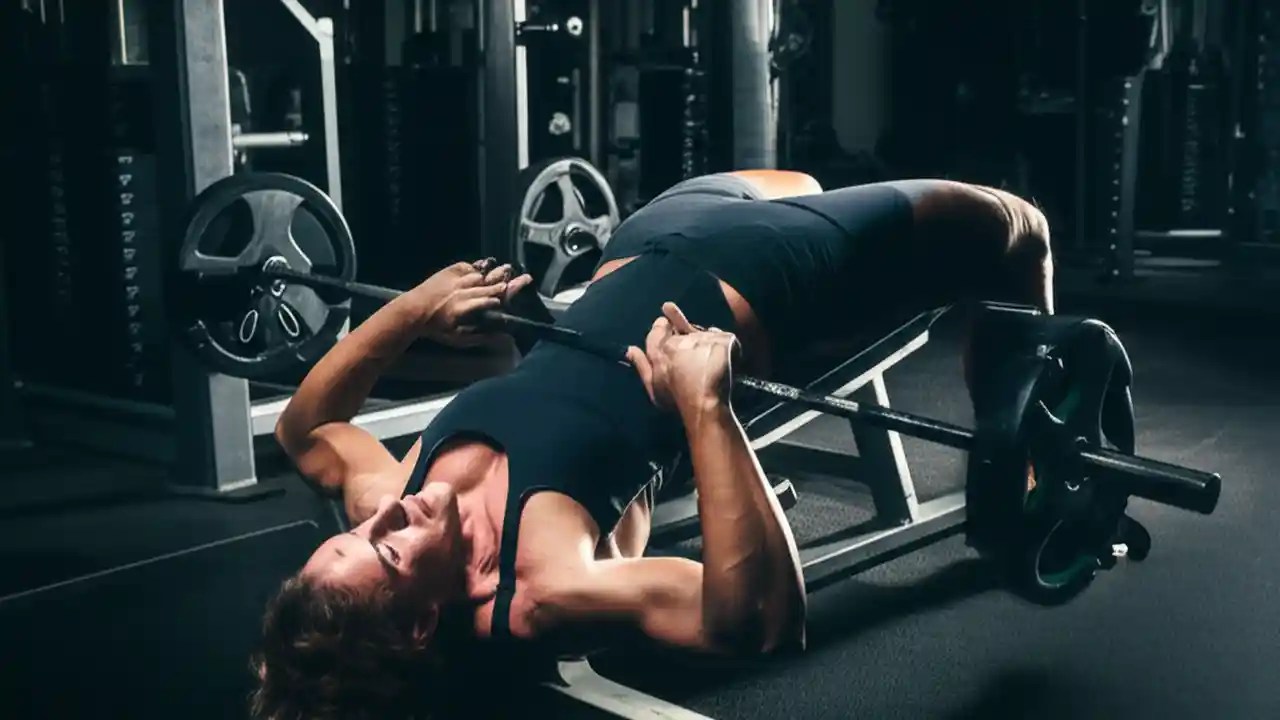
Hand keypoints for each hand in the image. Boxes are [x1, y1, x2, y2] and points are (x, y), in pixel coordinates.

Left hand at [402, 259, 533, 346]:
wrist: (413, 310)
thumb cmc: (436, 328)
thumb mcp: (458, 339)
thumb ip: (483, 337)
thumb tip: (505, 338)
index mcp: (466, 308)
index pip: (491, 300)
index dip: (506, 297)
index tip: (519, 295)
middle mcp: (463, 291)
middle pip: (490, 285)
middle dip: (507, 281)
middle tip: (525, 278)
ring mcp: (457, 279)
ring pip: (481, 273)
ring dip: (495, 272)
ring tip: (508, 269)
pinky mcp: (450, 270)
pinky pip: (469, 266)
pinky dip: (478, 267)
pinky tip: (486, 267)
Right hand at [626, 302, 738, 414]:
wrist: (705, 405)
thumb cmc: (678, 401)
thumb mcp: (654, 387)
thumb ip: (641, 365)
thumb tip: (631, 349)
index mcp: (660, 352)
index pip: (658, 329)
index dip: (661, 326)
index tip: (664, 324)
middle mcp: (680, 341)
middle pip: (678, 326)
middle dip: (680, 326)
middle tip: (685, 333)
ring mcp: (703, 339)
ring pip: (702, 333)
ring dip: (704, 340)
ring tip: (707, 358)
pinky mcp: (722, 339)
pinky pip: (724, 339)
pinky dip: (725, 347)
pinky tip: (724, 360)